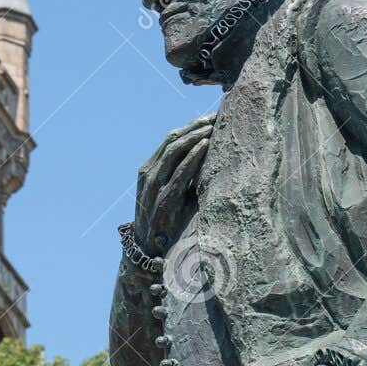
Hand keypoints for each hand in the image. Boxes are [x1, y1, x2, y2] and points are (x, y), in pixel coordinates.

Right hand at [134, 112, 215, 252]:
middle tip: (218, 115)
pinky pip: (178, 172)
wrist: (148, 249)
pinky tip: (206, 145)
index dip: (192, 125)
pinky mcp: (162, 199)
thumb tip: (210, 158)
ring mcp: (153, 185)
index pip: (171, 139)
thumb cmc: (165, 220)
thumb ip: (185, 175)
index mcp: (150, 168)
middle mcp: (148, 173)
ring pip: (174, 150)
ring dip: (196, 135)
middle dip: (196, 125)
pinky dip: (193, 157)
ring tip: (214, 126)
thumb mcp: (173, 192)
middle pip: (173, 139)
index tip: (212, 116)